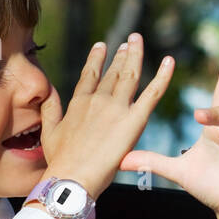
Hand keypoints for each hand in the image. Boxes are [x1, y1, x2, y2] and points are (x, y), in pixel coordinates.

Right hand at [37, 33, 173, 198]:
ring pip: (131, 74)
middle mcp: (98, 100)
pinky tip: (170, 61)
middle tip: (129, 42)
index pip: (90, 75)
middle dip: (122, 55)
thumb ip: (50, 109)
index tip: (102, 45)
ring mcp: (117, 108)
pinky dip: (164, 75)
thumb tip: (47, 91)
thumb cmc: (60, 162)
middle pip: (113, 72)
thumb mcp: (49, 132)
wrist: (72, 178)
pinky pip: (153, 93)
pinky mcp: (135, 120)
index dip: (97, 59)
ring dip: (136, 55)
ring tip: (138, 40)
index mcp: (79, 103)